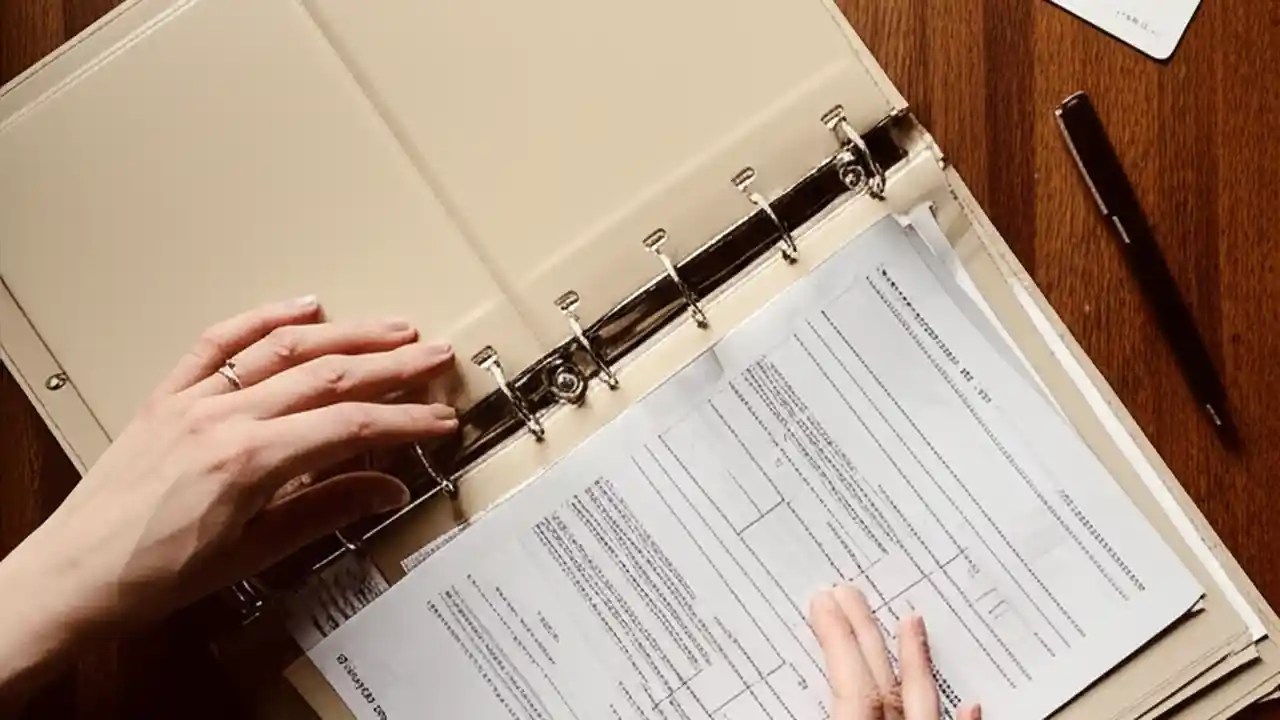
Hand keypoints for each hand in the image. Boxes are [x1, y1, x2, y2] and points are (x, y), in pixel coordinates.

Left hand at [0, 297, 457, 702]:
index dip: (404, 420)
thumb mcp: (253, 554)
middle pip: (327, 376)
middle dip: (392, 365)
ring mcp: (193, 399)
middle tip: (435, 358)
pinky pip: (219, 343)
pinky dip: (263, 318)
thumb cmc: (153, 575)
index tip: (439, 420)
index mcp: (249, 461)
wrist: (74, 576)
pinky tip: (302, 307)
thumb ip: (326, 511)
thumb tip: (385, 489)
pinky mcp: (167, 395)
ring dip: (345, 334)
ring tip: (391, 329)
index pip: (349, 426)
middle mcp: (222, 417)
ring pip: (284, 349)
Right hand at [809, 585, 979, 719]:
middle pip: (886, 684)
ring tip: (911, 620)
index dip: (837, 641)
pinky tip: (971, 703)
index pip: (855, 687)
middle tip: (850, 595)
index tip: (823, 603)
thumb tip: (763, 709)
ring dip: (916, 659)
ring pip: (924, 703)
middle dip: (865, 634)